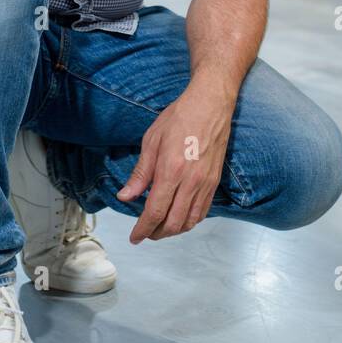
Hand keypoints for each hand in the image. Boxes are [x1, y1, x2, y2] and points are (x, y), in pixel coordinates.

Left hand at [117, 81, 234, 242]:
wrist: (210, 104)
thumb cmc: (180, 117)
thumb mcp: (151, 141)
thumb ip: (140, 174)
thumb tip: (126, 196)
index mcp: (171, 171)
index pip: (155, 212)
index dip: (143, 229)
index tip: (135, 237)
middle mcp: (191, 182)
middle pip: (173, 223)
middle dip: (156, 234)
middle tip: (145, 233)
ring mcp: (206, 183)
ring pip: (190, 221)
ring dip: (173, 231)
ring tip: (160, 228)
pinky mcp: (215, 182)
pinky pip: (203, 211)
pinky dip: (190, 221)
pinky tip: (180, 217)